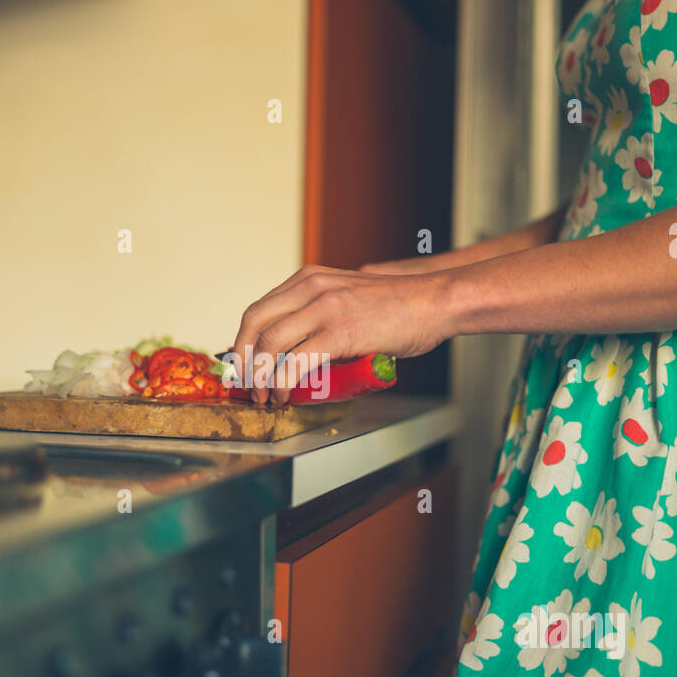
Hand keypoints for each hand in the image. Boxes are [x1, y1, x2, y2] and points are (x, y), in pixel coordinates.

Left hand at [228, 265, 449, 405]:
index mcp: (308, 279)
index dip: (243, 343)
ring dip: (261, 377)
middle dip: (242, 360)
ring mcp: (324, 308)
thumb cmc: (397, 307)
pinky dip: (283, 382)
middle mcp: (310, 288)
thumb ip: (319, 314)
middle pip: (254, 323)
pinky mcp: (339, 332)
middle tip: (247, 386)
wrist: (433, 302)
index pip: (259, 310)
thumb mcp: (345, 298)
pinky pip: (296, 361)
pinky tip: (286, 394)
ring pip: (269, 344)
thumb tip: (298, 351)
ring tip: (267, 396)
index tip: (242, 368)